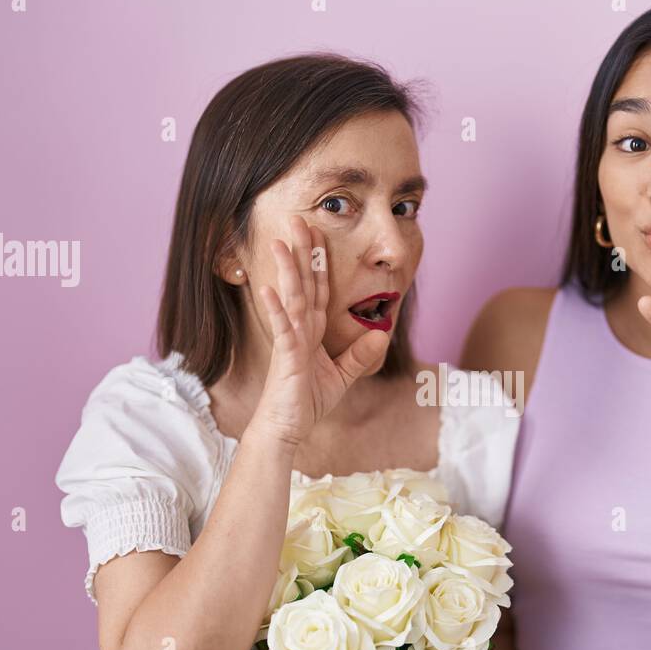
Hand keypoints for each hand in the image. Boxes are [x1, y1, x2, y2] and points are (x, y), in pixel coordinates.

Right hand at [247, 215, 389, 444]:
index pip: (317, 290)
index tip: (319, 234)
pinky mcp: (285, 357)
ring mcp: (290, 341)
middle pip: (302, 283)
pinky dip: (276, 308)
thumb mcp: (342, 377)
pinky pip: (282, 328)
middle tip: (298, 220)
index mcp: (312, 331)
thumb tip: (381, 336)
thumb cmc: (305, 403)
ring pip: (291, 298)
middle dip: (302, 253)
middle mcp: (299, 330)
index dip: (319, 262)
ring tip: (280, 242)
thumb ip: (359, 356)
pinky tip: (269, 287)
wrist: (285, 429)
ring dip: (286, 270)